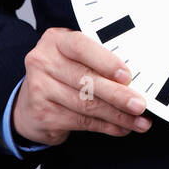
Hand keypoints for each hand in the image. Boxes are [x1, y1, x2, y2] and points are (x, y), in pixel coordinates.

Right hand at [12, 27, 151, 145]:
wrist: (29, 105)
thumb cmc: (61, 75)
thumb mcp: (74, 59)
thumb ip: (97, 62)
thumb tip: (134, 80)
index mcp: (55, 40)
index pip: (81, 46)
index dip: (105, 61)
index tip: (127, 76)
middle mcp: (43, 61)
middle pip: (85, 79)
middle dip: (118, 95)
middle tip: (139, 104)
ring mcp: (40, 88)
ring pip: (86, 104)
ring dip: (117, 115)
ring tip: (138, 121)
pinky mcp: (43, 114)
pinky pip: (82, 122)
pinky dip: (106, 126)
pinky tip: (121, 128)